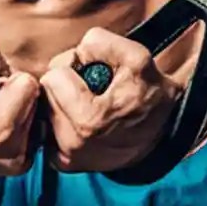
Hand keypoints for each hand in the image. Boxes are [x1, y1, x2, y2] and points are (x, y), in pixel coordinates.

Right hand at [0, 36, 39, 175]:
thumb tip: (1, 62)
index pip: (28, 84)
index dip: (4, 77)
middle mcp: (13, 152)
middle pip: (34, 99)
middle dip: (10, 92)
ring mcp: (17, 162)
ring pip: (33, 113)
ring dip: (12, 107)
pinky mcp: (18, 166)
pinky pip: (29, 129)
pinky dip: (13, 122)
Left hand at [40, 28, 181, 171]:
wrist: (162, 134)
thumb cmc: (149, 93)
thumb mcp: (135, 56)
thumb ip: (99, 42)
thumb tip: (75, 53)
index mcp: (89, 121)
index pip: (53, 77)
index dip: (74, 66)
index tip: (95, 74)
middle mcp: (73, 145)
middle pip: (45, 93)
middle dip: (65, 85)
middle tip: (93, 90)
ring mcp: (66, 157)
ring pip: (44, 109)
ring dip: (63, 101)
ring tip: (91, 104)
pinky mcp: (62, 163)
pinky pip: (46, 126)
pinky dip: (61, 119)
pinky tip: (84, 119)